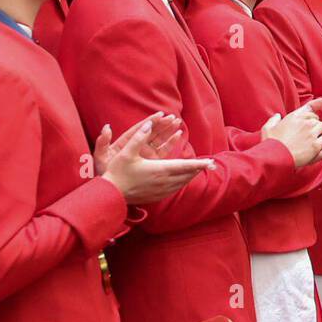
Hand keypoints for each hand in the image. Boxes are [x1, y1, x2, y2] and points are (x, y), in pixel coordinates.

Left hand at [93, 112, 185, 175]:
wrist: (112, 188)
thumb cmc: (104, 173)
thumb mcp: (101, 157)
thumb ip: (103, 143)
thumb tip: (106, 127)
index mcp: (126, 142)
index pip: (139, 129)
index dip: (150, 121)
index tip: (160, 114)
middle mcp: (137, 146)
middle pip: (151, 132)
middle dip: (163, 124)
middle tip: (173, 117)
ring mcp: (145, 154)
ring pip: (159, 139)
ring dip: (168, 130)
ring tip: (177, 122)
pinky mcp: (151, 162)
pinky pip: (163, 150)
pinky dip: (170, 143)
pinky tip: (178, 135)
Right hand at [100, 119, 214, 203]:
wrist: (111, 194)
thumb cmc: (117, 173)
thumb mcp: (126, 152)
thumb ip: (139, 137)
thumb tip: (149, 124)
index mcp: (159, 170)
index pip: (185, 166)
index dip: (199, 163)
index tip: (211, 162)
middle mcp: (164, 181)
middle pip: (187, 175)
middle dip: (199, 169)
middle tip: (210, 165)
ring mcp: (161, 191)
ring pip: (182, 183)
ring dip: (191, 176)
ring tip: (198, 170)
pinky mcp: (157, 196)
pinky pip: (175, 189)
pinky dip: (182, 183)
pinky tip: (182, 180)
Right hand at [261, 98, 321, 166]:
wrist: (274, 157)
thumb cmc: (270, 144)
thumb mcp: (267, 128)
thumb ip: (273, 120)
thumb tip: (277, 116)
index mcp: (294, 117)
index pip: (310, 107)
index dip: (318, 104)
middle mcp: (304, 122)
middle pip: (318, 119)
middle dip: (318, 124)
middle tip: (318, 131)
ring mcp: (311, 133)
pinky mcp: (316, 145)